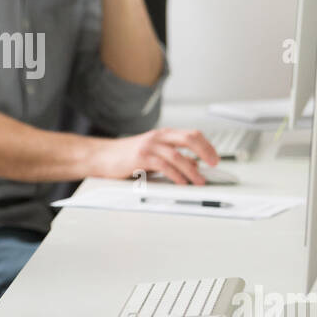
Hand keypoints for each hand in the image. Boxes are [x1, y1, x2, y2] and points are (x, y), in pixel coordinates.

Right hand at [91, 128, 219, 184]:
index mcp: (163, 135)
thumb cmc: (125, 157)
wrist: (101, 157)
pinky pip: (164, 165)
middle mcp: (158, 137)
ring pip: (178, 155)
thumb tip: (194, 167)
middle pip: (189, 138)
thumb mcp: (153, 155)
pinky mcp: (140, 157)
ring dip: (192, 170)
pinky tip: (182, 182)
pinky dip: (176, 175)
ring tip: (199, 181)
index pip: (192, 134)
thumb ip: (173, 159)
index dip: (207, 145)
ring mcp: (149, 146)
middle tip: (214, 165)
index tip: (215, 158)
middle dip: (205, 151)